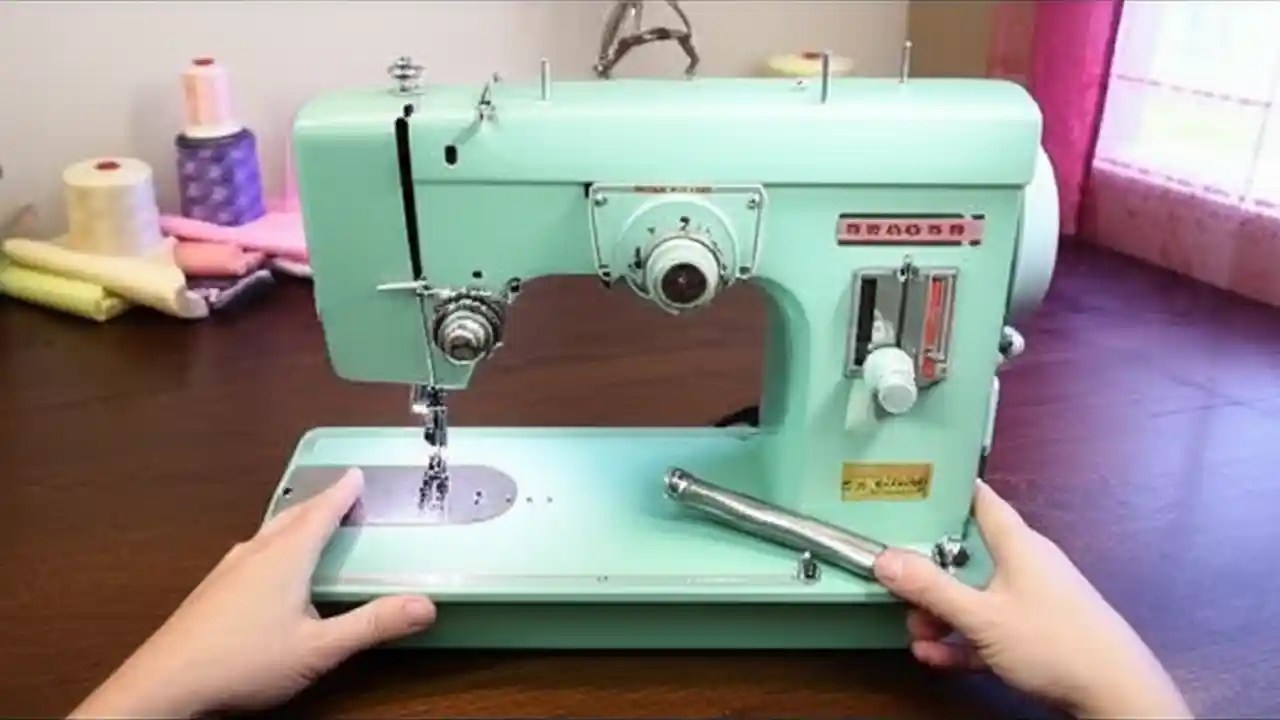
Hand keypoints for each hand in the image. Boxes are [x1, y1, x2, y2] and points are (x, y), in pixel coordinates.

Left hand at [71, 469, 435, 717]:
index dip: (343, 492)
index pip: (321, 513)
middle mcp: (256, 554)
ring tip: (310, 525)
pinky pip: (250, 551)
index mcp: (285, 557)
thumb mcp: (319, 648)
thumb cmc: (242, 662)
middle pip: (294, 517)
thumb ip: (372, 625)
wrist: (166, 684)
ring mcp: (228, 570)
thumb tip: (424, 606)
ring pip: (268, 533)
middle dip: (321, 503)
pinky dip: (271, 544)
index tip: (356, 474)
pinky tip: (268, 566)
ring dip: (294, 522)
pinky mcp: (211, 590)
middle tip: (342, 496)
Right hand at [873, 480, 1190, 718]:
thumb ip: (931, 588)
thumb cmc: (1056, 641)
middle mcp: (1025, 565)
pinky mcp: (1035, 635)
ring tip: (915, 631)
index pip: (980, 499)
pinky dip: (961, 639)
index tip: (909, 489)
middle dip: (929, 573)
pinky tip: (934, 655)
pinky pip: (988, 629)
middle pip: (967, 554)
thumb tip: (884, 559)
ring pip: (975, 596)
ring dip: (942, 613)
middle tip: (897, 583)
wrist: (1116, 693)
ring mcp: (1031, 601)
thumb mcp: (982, 615)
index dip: (946, 490)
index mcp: (1017, 543)